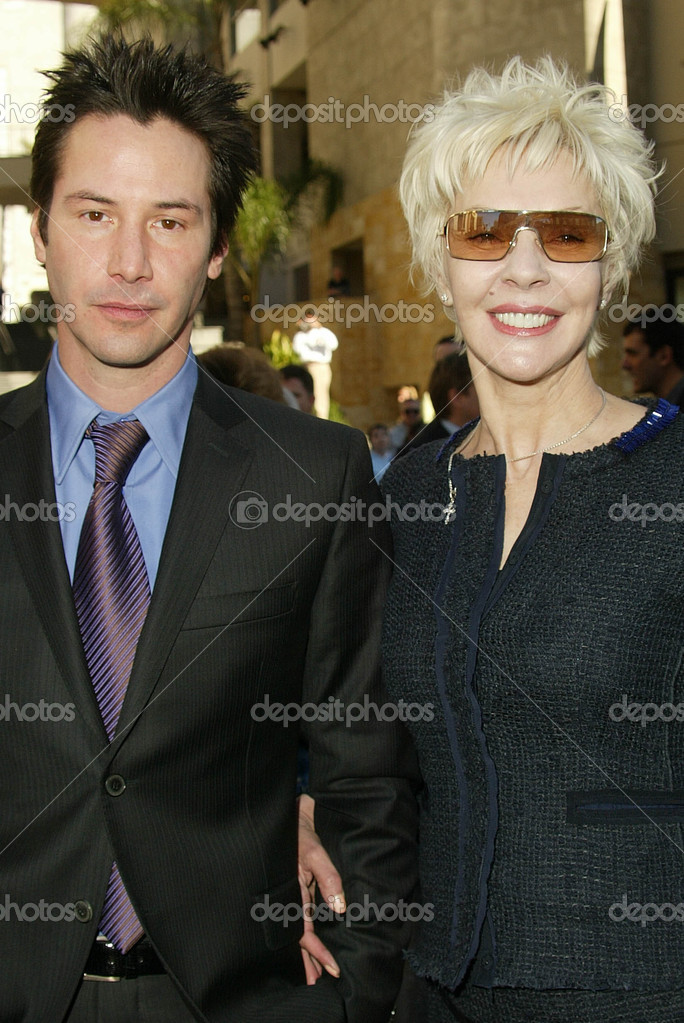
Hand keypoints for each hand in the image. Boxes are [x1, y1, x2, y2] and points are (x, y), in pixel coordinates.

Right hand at [297, 793, 345, 983]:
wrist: (296, 812)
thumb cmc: (302, 831)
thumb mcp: (315, 853)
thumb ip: (328, 879)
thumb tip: (339, 908)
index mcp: (292, 891)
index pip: (304, 931)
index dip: (317, 952)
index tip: (331, 968)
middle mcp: (292, 895)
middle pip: (299, 936)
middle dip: (309, 960)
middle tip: (319, 981)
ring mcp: (295, 892)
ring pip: (300, 929)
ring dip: (308, 951)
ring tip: (316, 972)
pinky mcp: (299, 885)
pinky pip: (302, 915)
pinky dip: (307, 932)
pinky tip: (313, 941)